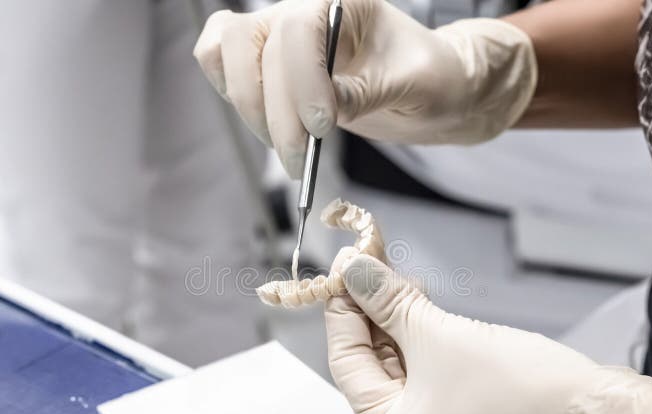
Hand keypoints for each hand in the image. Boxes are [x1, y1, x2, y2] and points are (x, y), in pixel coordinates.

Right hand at [194, 0, 536, 177]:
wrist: (430, 87)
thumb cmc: (431, 77)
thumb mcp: (414, 84)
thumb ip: (365, 93)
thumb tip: (319, 114)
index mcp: (343, 1)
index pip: (297, 29)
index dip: (301, 83)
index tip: (322, 128)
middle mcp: (303, 10)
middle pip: (251, 45)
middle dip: (273, 110)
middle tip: (301, 159)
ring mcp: (278, 35)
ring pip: (226, 51)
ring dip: (250, 109)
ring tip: (290, 150)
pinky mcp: (266, 65)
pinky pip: (220, 63)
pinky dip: (232, 95)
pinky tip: (269, 127)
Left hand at [325, 254, 651, 413]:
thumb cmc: (523, 388)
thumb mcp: (441, 335)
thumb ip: (389, 302)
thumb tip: (355, 272)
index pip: (348, 367)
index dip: (343, 314)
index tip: (344, 272)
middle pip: (374, 372)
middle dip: (372, 316)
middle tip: (369, 268)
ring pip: (404, 376)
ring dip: (399, 327)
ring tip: (397, 281)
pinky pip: (431, 385)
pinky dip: (424, 348)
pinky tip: (422, 312)